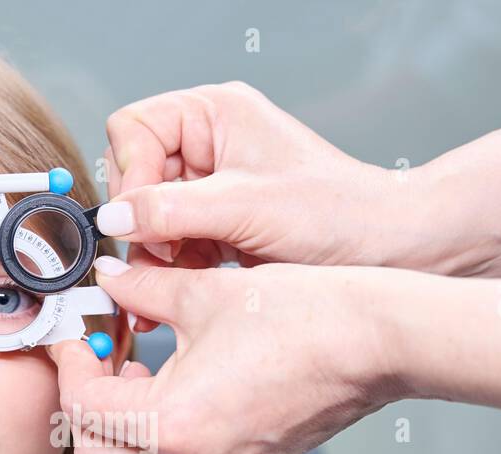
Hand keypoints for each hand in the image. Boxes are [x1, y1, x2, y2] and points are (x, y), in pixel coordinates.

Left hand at [48, 256, 402, 453]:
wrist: (376, 342)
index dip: (70, 364)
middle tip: (96, 353)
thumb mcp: (203, 293)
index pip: (83, 408)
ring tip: (133, 369)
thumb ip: (140, 291)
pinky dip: (155, 436)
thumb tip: (109, 283)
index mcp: (172, 425)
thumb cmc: (306, 317)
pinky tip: (173, 383)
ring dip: (117, 427)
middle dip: (84, 402)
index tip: (78, 331)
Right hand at [98, 81, 393, 279]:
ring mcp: (213, 185)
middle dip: (142, 223)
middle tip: (161, 255)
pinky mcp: (220, 224)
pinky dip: (171, 271)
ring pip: (149, 217)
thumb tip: (112, 218)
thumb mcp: (243, 208)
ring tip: (166, 287)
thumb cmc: (336, 213)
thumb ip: (170, 211)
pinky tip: (178, 293)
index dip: (129, 177)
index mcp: (214, 114)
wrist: (388, 251)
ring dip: (153, 255)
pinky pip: (172, 244)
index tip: (139, 223)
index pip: (134, 130)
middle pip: (135, 177)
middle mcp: (209, 143)